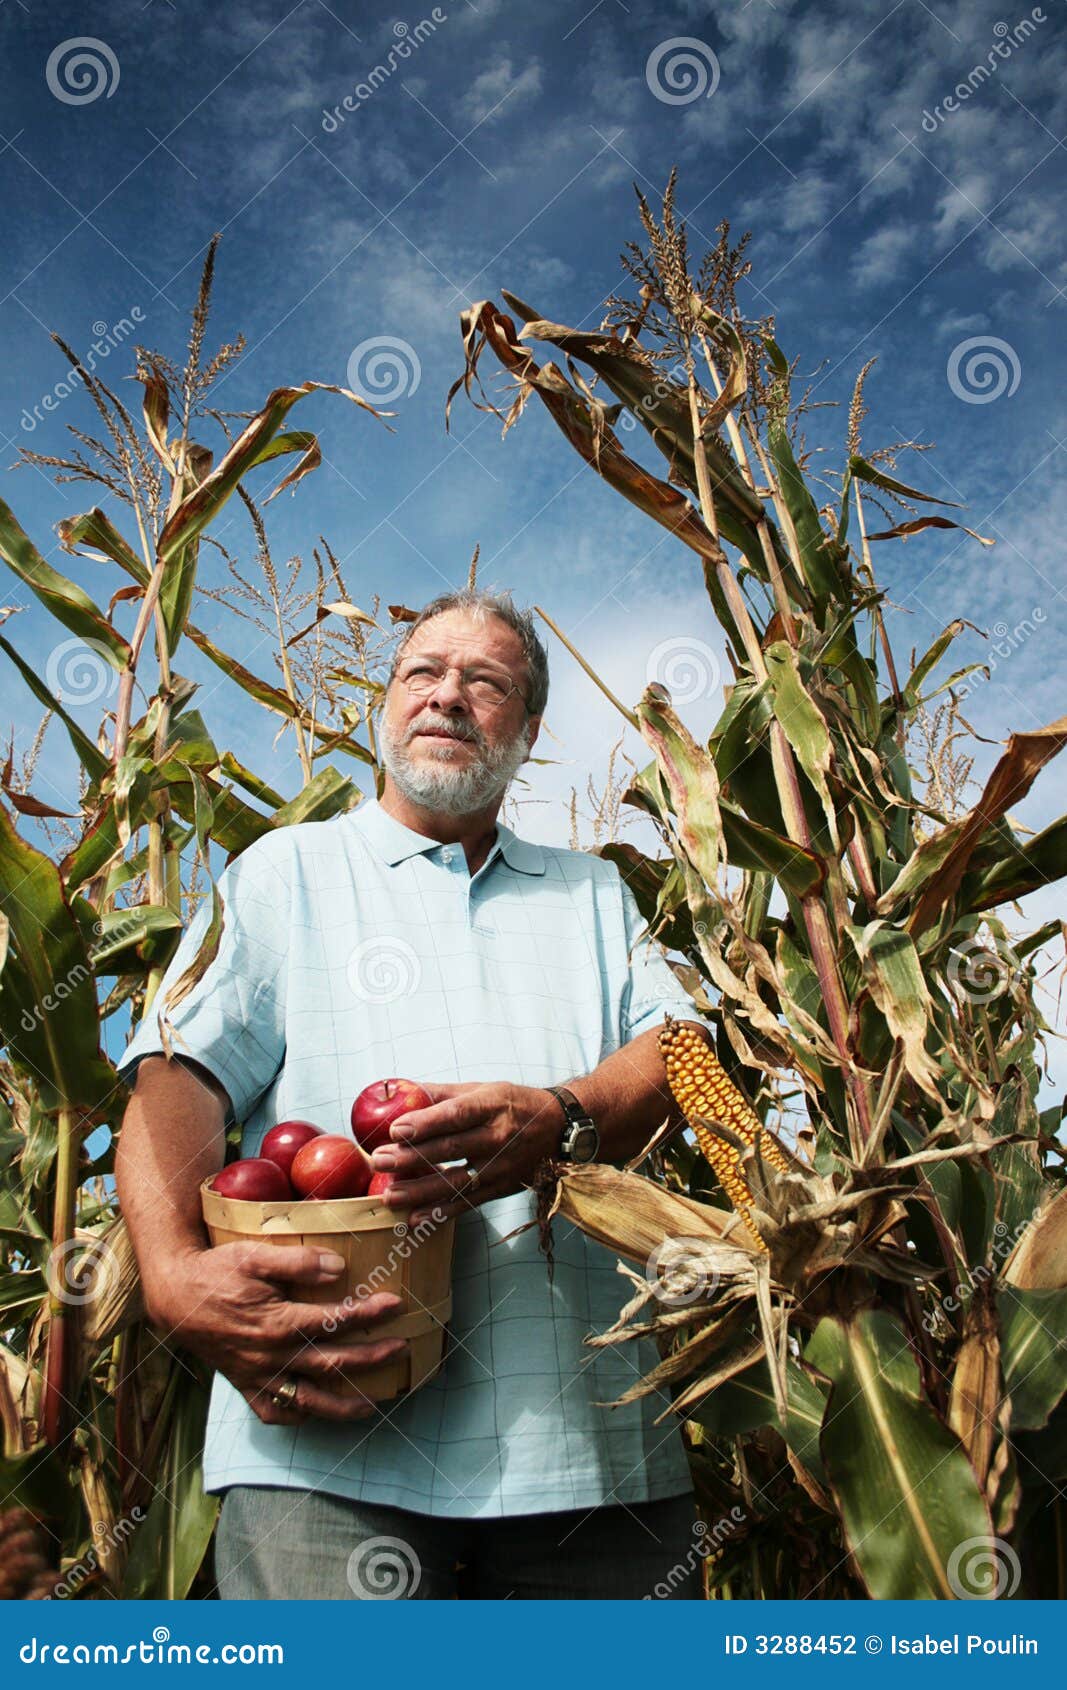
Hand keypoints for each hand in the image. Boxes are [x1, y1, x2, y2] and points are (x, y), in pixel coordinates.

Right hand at [142, 1242, 407, 1424]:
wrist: (176, 1297)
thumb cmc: (218, 1271)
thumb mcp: (255, 1255)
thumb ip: (298, 1262)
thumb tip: (338, 1268)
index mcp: (277, 1323)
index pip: (334, 1321)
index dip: (368, 1314)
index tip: (395, 1305)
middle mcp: (271, 1356)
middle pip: (332, 1364)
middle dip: (371, 1358)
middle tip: (401, 1349)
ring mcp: (258, 1375)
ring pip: (308, 1400)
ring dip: (344, 1405)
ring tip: (374, 1405)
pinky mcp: (244, 1384)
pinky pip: (274, 1411)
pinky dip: (298, 1415)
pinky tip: (318, 1411)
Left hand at [368, 1081, 562, 1221]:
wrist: (558, 1129)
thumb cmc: (514, 1104)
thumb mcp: (483, 1089)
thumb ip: (443, 1094)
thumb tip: (403, 1090)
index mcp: (492, 1106)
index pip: (456, 1115)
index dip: (425, 1123)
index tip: (395, 1130)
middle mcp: (497, 1137)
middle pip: (450, 1149)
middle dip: (411, 1157)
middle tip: (379, 1161)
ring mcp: (499, 1167)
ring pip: (456, 1182)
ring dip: (420, 1191)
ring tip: (390, 1194)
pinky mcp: (500, 1189)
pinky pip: (467, 1204)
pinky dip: (440, 1213)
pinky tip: (415, 1218)